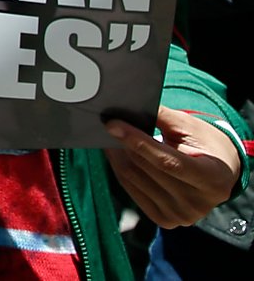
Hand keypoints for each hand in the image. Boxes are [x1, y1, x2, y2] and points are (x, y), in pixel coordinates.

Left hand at [105, 108, 243, 227]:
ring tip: (112, 138)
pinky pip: (130, 190)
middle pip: (147, 169)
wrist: (219, 172)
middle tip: (109, 125)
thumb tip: (126, 109)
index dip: (139, 142)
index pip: (169, 162)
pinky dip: (120, 169)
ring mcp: (181, 215)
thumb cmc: (204, 144)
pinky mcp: (164, 219)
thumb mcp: (189, 127)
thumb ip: (161, 117)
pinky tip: (118, 154)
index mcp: (212, 178)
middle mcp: (198, 203)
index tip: (113, 125)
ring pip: (133, 179)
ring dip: (118, 155)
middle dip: (124, 144)